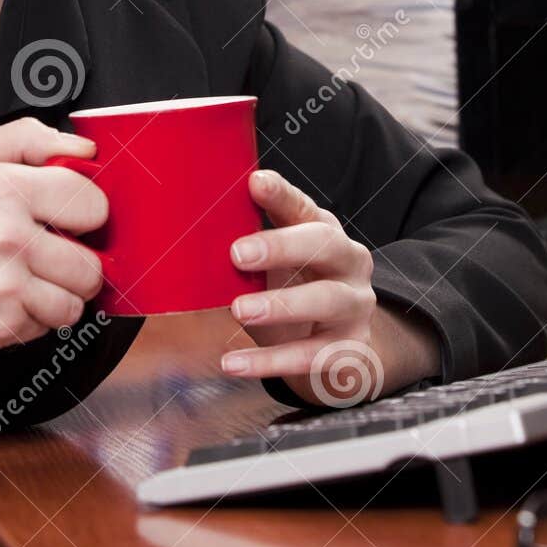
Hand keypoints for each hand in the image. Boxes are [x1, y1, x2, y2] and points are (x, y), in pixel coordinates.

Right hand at [0, 117, 106, 360]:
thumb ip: (28, 140)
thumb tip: (83, 150)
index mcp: (5, 190)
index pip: (92, 205)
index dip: (87, 213)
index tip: (73, 219)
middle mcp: (7, 239)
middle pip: (90, 265)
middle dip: (77, 262)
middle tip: (49, 255)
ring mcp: (3, 288)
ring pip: (74, 304)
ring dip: (58, 296)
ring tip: (25, 280)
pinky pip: (44, 329)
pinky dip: (30, 319)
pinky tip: (1, 299)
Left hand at [221, 168, 441, 406]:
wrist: (338, 349)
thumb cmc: (296, 292)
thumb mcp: (276, 264)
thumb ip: (248, 243)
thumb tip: (191, 227)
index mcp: (325, 232)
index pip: (303, 207)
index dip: (281, 194)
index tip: (255, 182)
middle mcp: (349, 263)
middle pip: (325, 244)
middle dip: (281, 246)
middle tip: (237, 253)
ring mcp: (355, 306)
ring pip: (327, 300)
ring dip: (282, 304)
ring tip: (239, 311)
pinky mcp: (351, 349)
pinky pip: (313, 356)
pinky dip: (272, 361)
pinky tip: (234, 363)